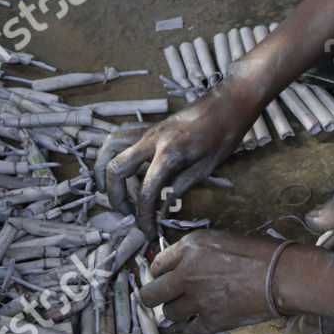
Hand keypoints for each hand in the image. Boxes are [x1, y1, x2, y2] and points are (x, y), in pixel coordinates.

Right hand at [96, 90, 248, 240]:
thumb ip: (179, 187)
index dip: (144, 216)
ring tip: (112, 192)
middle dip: (115, 197)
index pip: (146, 191)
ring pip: (109, 146)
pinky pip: (120, 137)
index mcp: (170, 152)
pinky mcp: (149, 127)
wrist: (228, 102)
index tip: (149, 231)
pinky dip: (113, 154)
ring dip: (105, 171)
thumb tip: (160, 208)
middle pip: (116, 168)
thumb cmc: (223, 133)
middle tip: (128, 215)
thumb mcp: (206, 167)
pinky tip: (122, 170)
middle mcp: (152, 139)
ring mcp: (148, 130)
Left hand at [139, 228, 284, 333]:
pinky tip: (199, 325)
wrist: (280, 275)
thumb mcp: (222, 240)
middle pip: (151, 294)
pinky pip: (189, 333)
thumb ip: (198, 254)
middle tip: (166, 299)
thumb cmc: (260, 252)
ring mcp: (196, 300)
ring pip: (169, 314)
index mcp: (190, 247)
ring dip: (177, 313)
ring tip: (190, 309)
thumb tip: (186, 267)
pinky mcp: (210, 321)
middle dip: (155, 298)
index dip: (160, 273)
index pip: (157, 264)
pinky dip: (192, 330)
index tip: (166, 278)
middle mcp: (186, 273)